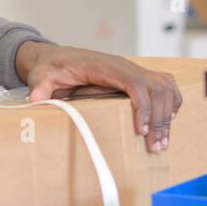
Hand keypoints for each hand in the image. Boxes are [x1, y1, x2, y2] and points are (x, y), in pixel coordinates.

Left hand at [15, 41, 182, 152]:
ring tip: (161, 143)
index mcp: (103, 65)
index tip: (141, 130)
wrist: (54, 58)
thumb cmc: (50, 68)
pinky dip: (170, 102)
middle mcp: (123, 65)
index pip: (134, 81)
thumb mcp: (41, 77)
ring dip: (167, 114)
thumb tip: (36, 100)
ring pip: (164, 86)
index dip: (143, 105)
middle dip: (159, 118)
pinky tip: (167, 122)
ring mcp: (132, 69)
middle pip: (155, 87)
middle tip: (154, 147)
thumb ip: (40, 87)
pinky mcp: (136, 76)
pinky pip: (163, 85)